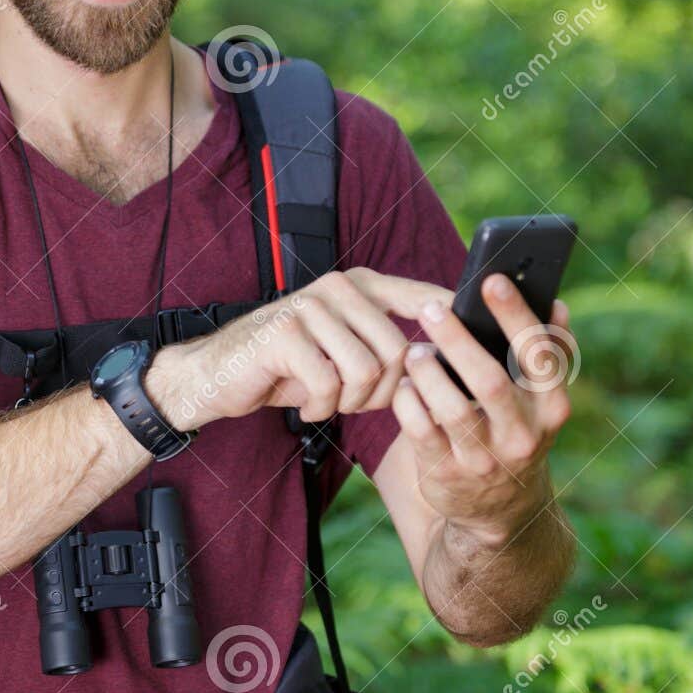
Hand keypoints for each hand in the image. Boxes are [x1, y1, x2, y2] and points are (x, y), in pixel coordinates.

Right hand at [147, 267, 452, 430]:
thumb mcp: (342, 350)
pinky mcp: (284, 334)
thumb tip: (449, 361)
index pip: (424, 298)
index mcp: (361, 285)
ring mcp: (309, 306)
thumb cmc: (287, 367)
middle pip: (400, 351)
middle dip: (384, 393)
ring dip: (351, 402)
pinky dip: (321, 407)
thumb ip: (387, 345)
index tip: (477, 345)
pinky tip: (305, 404)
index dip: (454, 322)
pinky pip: (330, 384)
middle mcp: (338, 287)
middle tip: (353, 401)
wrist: (216, 375)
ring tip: (327, 400)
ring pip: (367, 370)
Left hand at [393, 276, 574, 544]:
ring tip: (415, 351)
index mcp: (550, 408)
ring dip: (427, 371)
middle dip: (457, 340)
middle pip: (489, 380)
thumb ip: (544, 356)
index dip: (517, 316)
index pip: (541, 356)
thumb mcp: (538, 403)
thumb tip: (557, 304)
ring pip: (451, 407)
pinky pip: (419, 429)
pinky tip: (403, 384)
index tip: (493, 280)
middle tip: (430, 309)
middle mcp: (522, 435)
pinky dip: (408, 400)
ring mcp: (484, 458)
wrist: (501, 513)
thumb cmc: (514, 432)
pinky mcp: (446, 474)